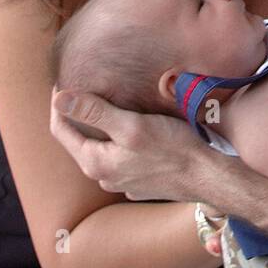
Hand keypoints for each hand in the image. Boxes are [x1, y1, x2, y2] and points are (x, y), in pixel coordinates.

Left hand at [50, 86, 221, 202]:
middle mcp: (104, 177)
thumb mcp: (132, 126)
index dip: (58, 104)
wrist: (209, 176)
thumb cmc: (174, 149)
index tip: (61, 82)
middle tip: (84, 91)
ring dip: (102, 131)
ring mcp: (123, 183)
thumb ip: (95, 112)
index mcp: (95, 163)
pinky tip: (135, 133)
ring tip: (110, 108)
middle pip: (81, 141)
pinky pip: (122, 160)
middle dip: (79, 117)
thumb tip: (59, 99)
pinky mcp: (141, 184)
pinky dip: (121, 144)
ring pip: (103, 151)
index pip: (61, 131)